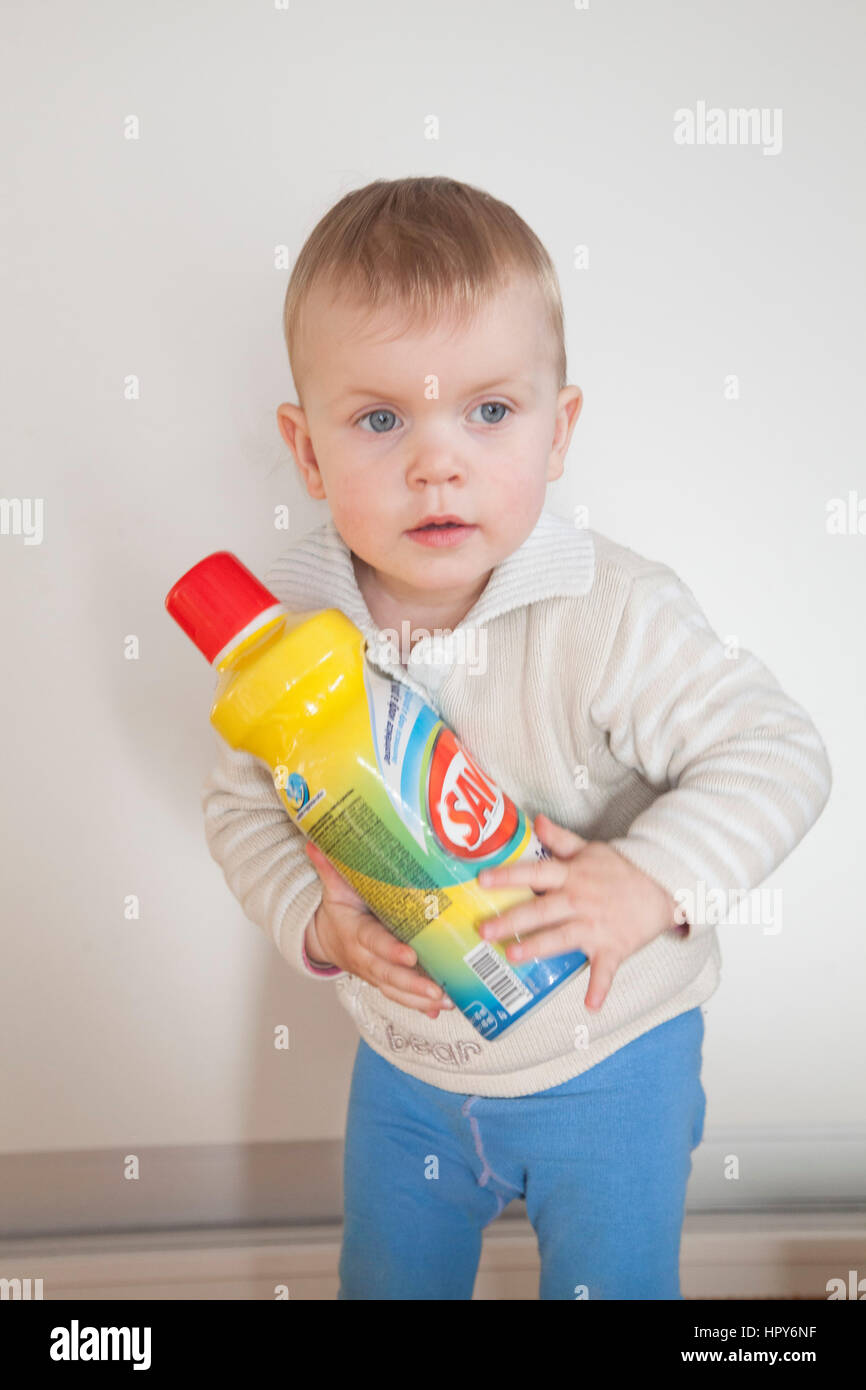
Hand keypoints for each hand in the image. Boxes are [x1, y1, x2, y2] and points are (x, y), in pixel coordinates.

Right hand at [303, 840, 453, 1018]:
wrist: (323, 937)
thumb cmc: (337, 910)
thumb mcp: (333, 888)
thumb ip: (330, 868)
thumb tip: (315, 843)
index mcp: (354, 932)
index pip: (373, 942)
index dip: (390, 951)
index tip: (410, 955)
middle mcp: (364, 958)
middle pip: (388, 975)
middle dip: (412, 985)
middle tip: (438, 990)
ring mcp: (374, 972)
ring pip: (395, 990)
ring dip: (420, 1000)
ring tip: (447, 1001)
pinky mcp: (383, 980)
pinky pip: (400, 997)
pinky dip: (418, 1006)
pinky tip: (440, 1009)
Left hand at [476, 814, 677, 1012]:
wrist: (663, 887)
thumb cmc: (621, 870)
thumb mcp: (590, 850)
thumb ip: (561, 839)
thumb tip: (537, 821)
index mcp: (572, 875)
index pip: (536, 872)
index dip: (510, 876)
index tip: (483, 880)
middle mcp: (580, 901)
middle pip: (542, 910)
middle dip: (513, 921)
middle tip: (485, 932)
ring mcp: (597, 926)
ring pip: (563, 938)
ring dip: (539, 948)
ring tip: (513, 957)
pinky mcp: (614, 947)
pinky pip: (606, 970)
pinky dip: (600, 988)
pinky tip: (591, 1006)